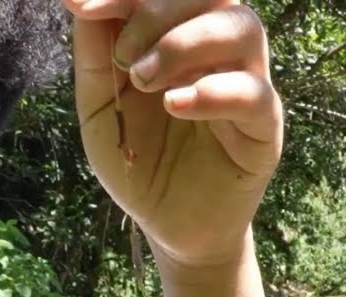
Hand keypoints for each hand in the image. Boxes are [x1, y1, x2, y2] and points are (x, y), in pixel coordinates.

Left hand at [64, 0, 283, 269]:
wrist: (168, 226)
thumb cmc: (138, 159)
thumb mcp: (100, 104)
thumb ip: (94, 50)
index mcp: (180, 31)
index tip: (80, 5)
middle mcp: (220, 48)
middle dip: (155, 11)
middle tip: (122, 59)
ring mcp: (248, 83)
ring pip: (242, 26)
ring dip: (185, 43)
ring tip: (143, 81)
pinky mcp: (265, 128)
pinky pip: (253, 93)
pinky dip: (212, 91)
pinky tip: (174, 106)